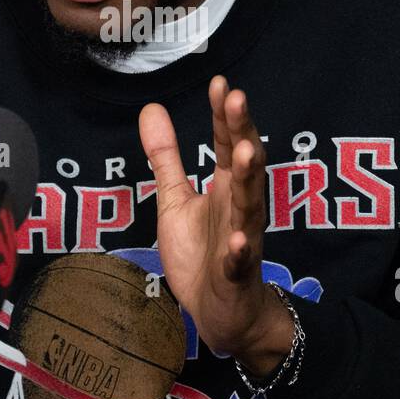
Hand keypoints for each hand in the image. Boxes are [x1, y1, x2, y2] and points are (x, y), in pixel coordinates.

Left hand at [138, 75, 285, 360]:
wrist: (221, 314)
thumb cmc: (202, 254)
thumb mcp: (175, 200)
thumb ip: (166, 157)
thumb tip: (150, 108)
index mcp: (226, 188)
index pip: (227, 143)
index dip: (223, 115)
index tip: (220, 84)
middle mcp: (239, 208)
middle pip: (244, 165)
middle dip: (241, 132)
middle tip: (237, 99)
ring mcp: (241, 241)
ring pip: (249, 207)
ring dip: (248, 179)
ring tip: (246, 151)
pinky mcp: (235, 276)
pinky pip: (239, 263)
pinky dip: (240, 252)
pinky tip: (239, 241)